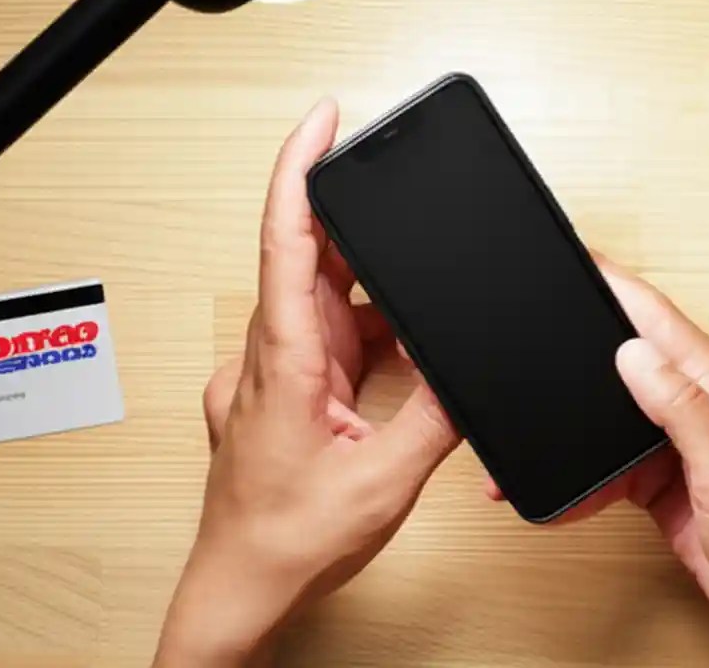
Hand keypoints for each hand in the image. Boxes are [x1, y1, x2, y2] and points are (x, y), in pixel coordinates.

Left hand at [154, 98, 458, 667]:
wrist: (241, 586)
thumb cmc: (286, 542)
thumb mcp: (384, 481)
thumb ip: (435, 417)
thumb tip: (467, 371)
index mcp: (280, 362)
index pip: (284, 242)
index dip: (299, 172)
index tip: (321, 123)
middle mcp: (266, 354)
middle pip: (309, 260)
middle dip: (361, 237)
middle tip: (407, 231)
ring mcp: (268, 370)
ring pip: (324, 301)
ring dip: (372, 304)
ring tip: (409, 343)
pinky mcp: (279, 387)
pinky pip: (326, 336)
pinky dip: (366, 338)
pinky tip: (395, 366)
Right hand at [491, 255, 708, 665]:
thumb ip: (684, 408)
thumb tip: (634, 354)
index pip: (662, 321)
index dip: (619, 287)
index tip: (582, 262)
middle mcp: (702, 408)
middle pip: (632, 359)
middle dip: (584, 344)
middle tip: (540, 327)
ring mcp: (682, 444)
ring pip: (614, 413)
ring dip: (576, 419)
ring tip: (534, 419)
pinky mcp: (664, 479)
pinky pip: (611, 463)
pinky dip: (583, 475)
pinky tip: (562, 491)